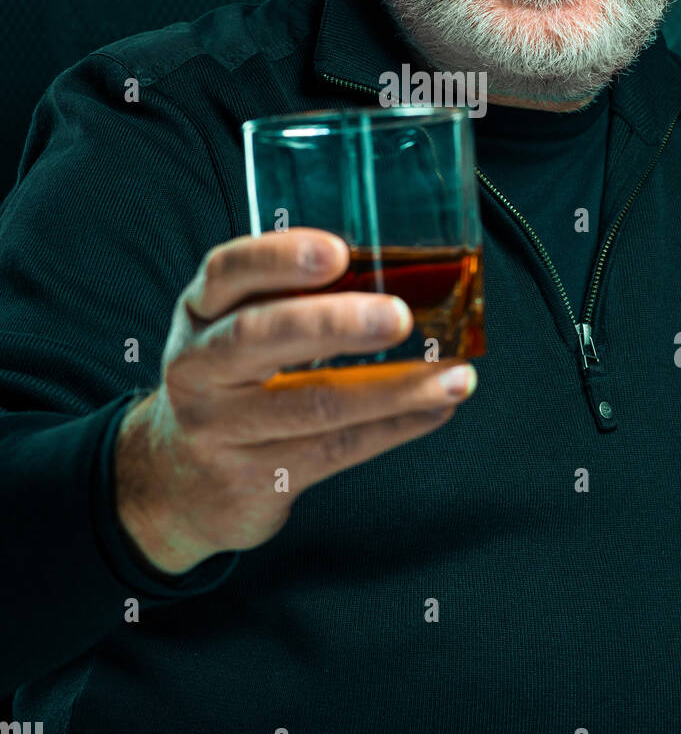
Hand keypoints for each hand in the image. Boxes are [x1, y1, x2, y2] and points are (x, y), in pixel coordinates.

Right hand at [114, 229, 475, 574]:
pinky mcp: (254, 479)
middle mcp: (199, 368)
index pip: (228, 272)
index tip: (338, 252)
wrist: (174, 482)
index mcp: (200, 313)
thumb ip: (289, 298)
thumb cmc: (228, 380)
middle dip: (334, 324)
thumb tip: (399, 272)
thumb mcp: (233, 327)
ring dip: (392, 390)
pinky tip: (435, 409)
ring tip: (453, 377)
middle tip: (400, 316)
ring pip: (312, 406)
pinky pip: (335, 450)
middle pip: (259, 337)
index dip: (280, 259)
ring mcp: (221, 429)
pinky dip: (394, 428)